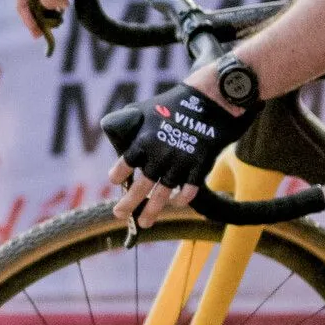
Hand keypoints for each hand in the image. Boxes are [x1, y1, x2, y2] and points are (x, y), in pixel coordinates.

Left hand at [108, 77, 259, 224]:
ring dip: (152, 210)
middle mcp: (159, 155)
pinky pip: (188, 190)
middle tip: (118, 213)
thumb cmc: (173, 103)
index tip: (115, 181)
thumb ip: (129, 122)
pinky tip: (175, 203)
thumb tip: (116, 134)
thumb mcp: (145, 108)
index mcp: (142, 140)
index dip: (119, 174)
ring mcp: (179, 162)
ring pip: (162, 194)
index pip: (125, 164)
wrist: (209, 101)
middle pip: (140, 186)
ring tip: (145, 223)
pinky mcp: (198, 166)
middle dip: (128, 203)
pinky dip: (182, 199)